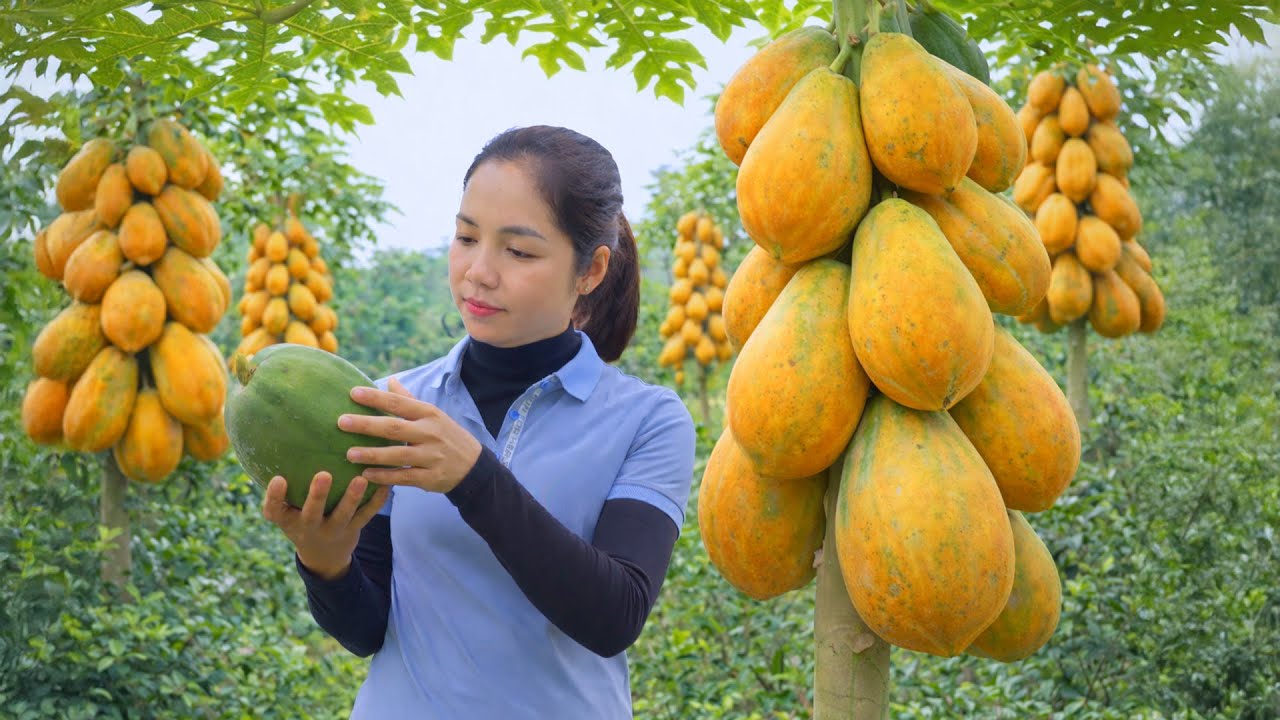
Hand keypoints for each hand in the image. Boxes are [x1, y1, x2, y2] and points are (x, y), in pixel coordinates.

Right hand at [261, 470, 388, 580]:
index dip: (274, 497)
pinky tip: (385, 483)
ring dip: (352, 498)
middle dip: (318, 495)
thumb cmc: (300, 518)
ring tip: (361, 479)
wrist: (324, 555)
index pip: (274, 511)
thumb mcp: (286, 509)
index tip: (278, 479)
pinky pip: (366, 515)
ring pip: (343, 515)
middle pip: (311, 513)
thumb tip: (281, 443)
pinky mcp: (353, 530)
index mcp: (288, 520)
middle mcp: (308, 527)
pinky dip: (377, 500)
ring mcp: (332, 530)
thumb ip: (283, 488)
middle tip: (323, 475)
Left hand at [340, 376, 482, 493]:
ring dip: (372, 454)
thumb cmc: (446, 436)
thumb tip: (390, 381)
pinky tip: (366, 475)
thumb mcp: (433, 415)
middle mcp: (430, 433)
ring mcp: (431, 457)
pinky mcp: (430, 478)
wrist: (474, 467)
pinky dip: (384, 477)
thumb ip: (409, 400)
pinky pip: (403, 477)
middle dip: (367, 425)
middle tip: (341, 422)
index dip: (376, 398)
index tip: (352, 393)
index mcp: (429, 414)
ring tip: (349, 454)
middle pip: (394, 428)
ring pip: (397, 455)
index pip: (399, 403)